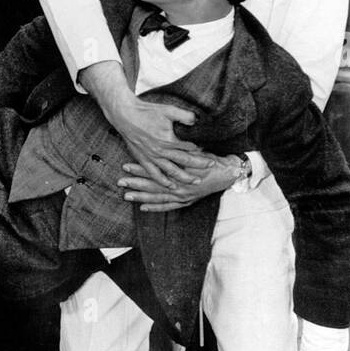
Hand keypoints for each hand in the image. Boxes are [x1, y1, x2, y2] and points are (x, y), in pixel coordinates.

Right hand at [110, 95, 209, 184]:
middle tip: (211, 167)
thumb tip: (198, 121)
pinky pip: (154, 173)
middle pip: (184, 161)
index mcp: (169, 139)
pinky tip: (171, 186)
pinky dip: (163, 181)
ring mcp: (152, 157)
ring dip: (184, 177)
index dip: (201, 150)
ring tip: (196, 182)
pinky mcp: (143, 159)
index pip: (190, 147)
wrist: (125, 115)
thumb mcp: (169, 110)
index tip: (211, 152)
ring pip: (171, 171)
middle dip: (199, 165)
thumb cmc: (147, 111)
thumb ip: (185, 116)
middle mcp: (161, 151)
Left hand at [119, 153, 238, 211]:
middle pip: (153, 185)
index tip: (125, 165)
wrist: (229, 173)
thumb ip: (182, 150)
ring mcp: (183, 196)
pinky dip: (155, 207)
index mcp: (181, 172)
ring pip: (158, 197)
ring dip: (141, 196)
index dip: (140, 168)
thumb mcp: (197, 151)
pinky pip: (168, 206)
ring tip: (126, 195)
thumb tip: (166, 142)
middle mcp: (180, 187)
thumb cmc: (213, 159)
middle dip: (135, 183)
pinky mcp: (186, 201)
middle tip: (120, 181)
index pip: (156, 171)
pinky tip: (143, 208)